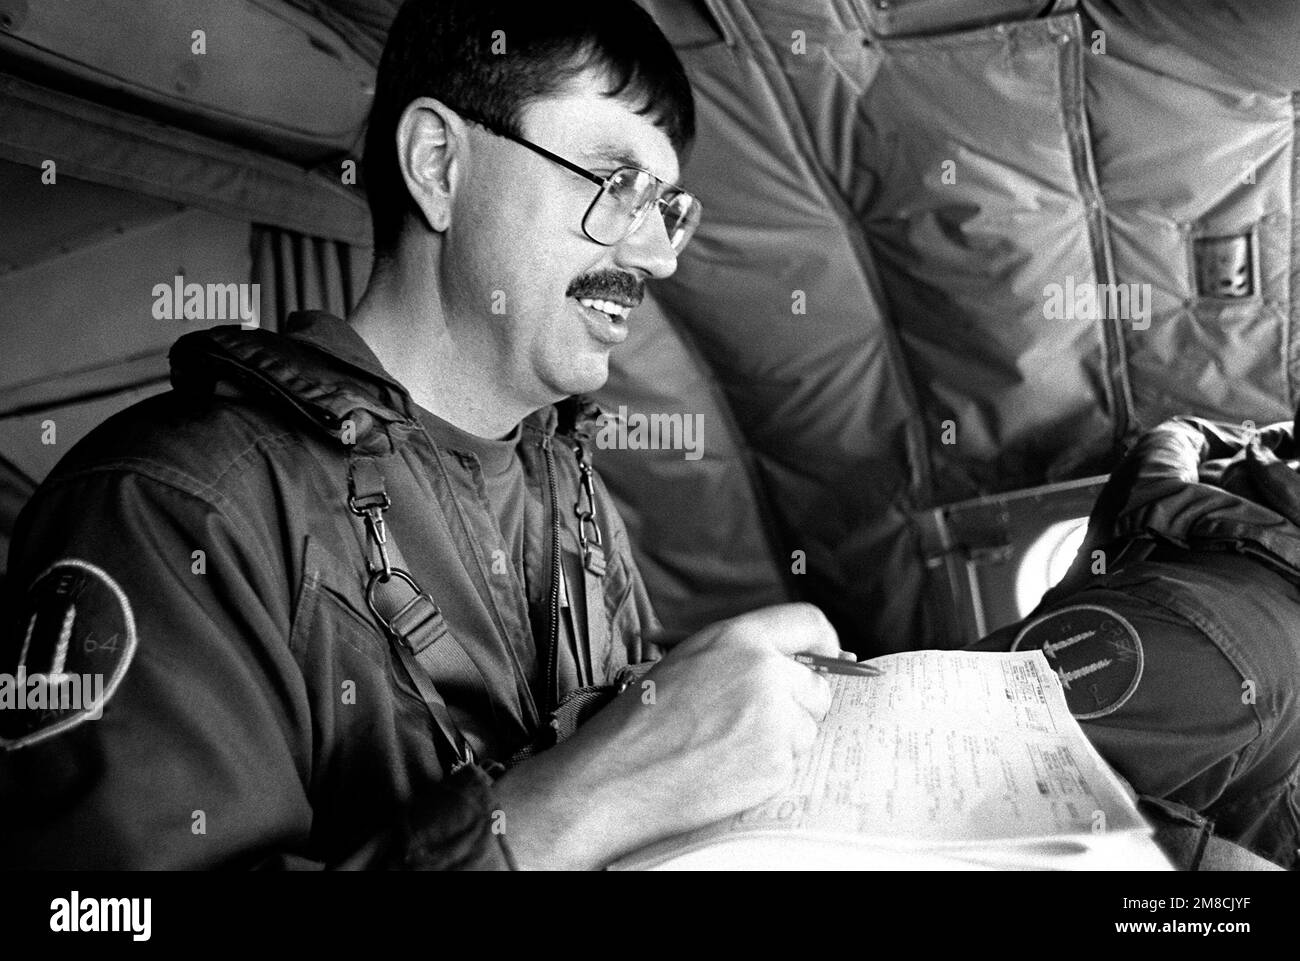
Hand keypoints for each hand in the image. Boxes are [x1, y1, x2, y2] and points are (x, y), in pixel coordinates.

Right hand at [494, 603, 840, 867]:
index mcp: (739, 638)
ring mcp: (773, 720)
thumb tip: (795, 659)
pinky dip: (767, 768)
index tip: (830, 659)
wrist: (615, 776)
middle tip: (753, 720)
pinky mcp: (775, 763)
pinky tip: (727, 766)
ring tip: (727, 744)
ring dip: (781, 739)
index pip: (810, 622)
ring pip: (807, 728)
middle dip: (797, 704)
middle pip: (818, 686)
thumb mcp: (690, 659)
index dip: (825, 643)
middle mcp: (764, 672)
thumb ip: (743, 652)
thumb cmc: (641, 719)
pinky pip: (791, 762)